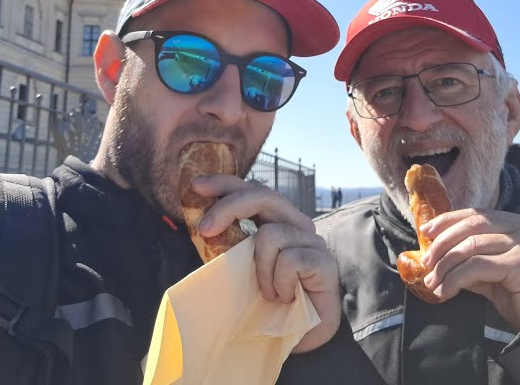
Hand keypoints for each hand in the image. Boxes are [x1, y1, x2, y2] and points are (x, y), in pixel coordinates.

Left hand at [192, 175, 340, 352]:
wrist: (300, 335)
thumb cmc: (269, 302)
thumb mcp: (240, 268)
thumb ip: (228, 244)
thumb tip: (199, 225)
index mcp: (276, 220)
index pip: (252, 190)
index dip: (225, 183)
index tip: (196, 187)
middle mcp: (296, 224)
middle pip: (263, 196)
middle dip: (229, 207)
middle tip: (205, 229)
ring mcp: (312, 240)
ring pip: (271, 235)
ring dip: (260, 270)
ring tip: (268, 294)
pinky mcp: (323, 260)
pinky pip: (289, 261)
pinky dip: (280, 284)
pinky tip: (285, 297)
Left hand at [418, 209, 519, 335]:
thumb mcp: (497, 273)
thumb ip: (474, 260)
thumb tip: (437, 255)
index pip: (479, 214)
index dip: (449, 220)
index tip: (426, 232)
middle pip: (473, 225)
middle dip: (443, 243)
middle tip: (425, 262)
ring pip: (471, 246)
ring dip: (445, 266)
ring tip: (432, 283)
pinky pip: (477, 266)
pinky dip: (455, 279)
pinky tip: (445, 292)